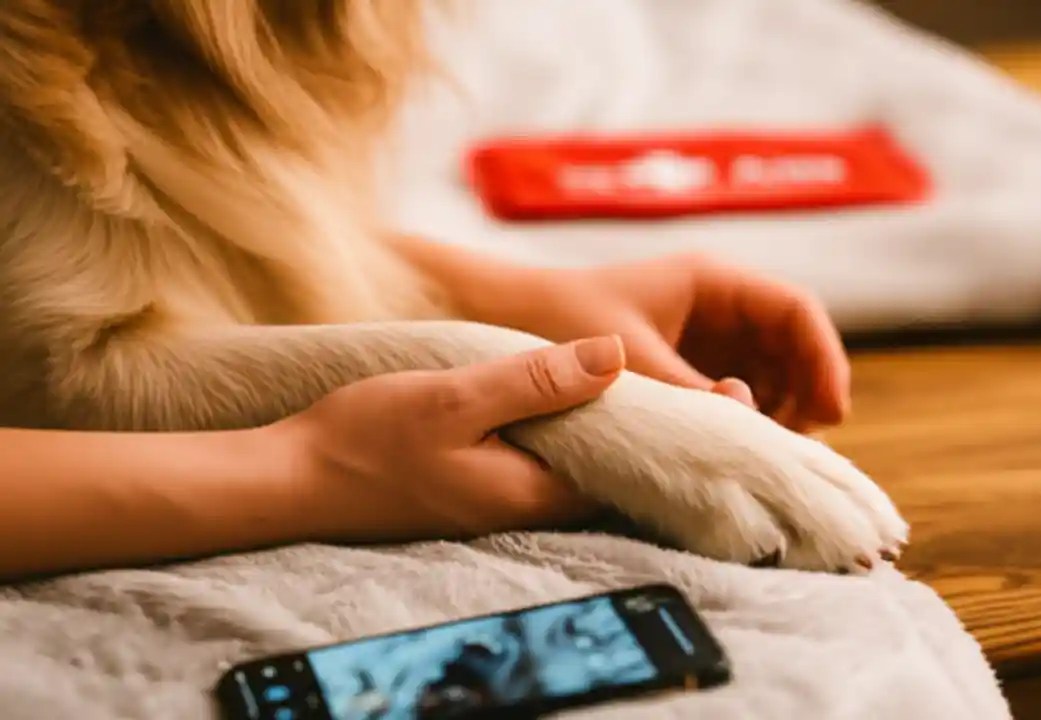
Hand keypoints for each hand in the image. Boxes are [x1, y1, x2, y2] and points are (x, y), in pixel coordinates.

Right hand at [280, 336, 624, 541]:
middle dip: (618, 425)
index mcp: (529, 496)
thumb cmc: (367, 439)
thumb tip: (615, 357)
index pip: (620, 470)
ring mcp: (492, 507)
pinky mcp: (469, 494)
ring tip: (594, 375)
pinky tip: (536, 400)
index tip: (660, 380)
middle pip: (596, 472)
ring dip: (579, 426)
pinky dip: (543, 433)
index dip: (646, 428)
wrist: (291, 479)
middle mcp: (520, 512)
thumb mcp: (456, 397)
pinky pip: (528, 465)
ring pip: (562, 467)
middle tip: (633, 368)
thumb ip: (536, 382)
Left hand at [512, 254, 849, 430]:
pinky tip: (733, 448)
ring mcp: (702, 336)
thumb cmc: (556, 322)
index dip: (825, 358)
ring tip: (763, 453)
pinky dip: (744, 419)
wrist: (498, 319)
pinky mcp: (684, 365)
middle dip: (804, 395)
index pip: (795, 311)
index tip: (832, 412)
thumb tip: (749, 422)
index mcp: (710, 282)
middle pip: (792, 348)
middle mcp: (715, 306)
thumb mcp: (628, 361)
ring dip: (777, 412)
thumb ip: (689, 393)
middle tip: (794, 447)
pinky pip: (736, 391)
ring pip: (770, 374)